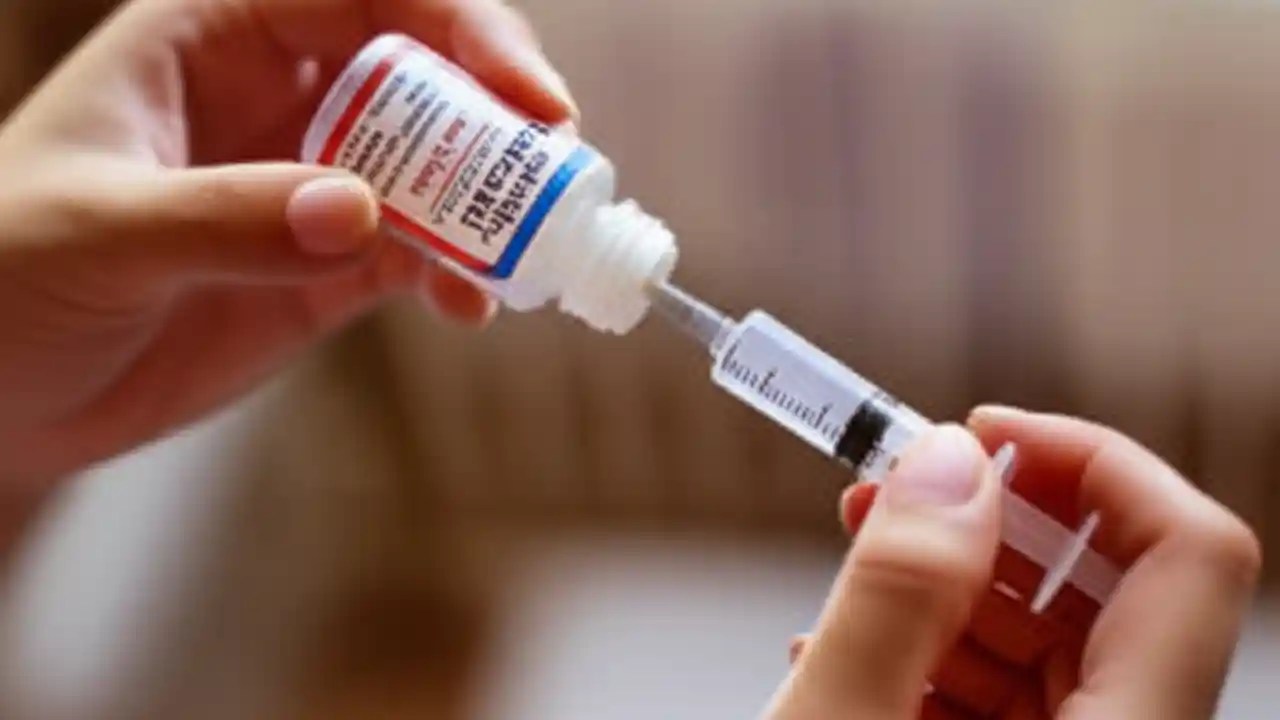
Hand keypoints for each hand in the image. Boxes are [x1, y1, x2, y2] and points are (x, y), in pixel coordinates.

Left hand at [0, 0, 577, 484]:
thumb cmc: (2, 276)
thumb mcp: (95, 233)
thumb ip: (223, 219)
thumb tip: (358, 213)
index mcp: (217, 37)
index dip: (460, 26)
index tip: (529, 98)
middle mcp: (282, 98)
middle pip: (425, 73)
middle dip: (501, 116)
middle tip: (558, 175)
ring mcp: (312, 185)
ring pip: (438, 170)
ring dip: (496, 205)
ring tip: (532, 256)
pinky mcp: (329, 267)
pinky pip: (419, 256)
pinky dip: (460, 277)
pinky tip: (473, 308)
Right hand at [765, 409, 1259, 718]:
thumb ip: (900, 591)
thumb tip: (943, 464)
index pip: (1192, 553)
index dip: (1095, 462)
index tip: (986, 431)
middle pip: (1117, 590)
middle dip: (992, 519)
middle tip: (895, 492)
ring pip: (1059, 642)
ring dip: (954, 583)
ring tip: (862, 563)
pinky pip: (1018, 698)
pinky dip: (941, 653)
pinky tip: (862, 646)